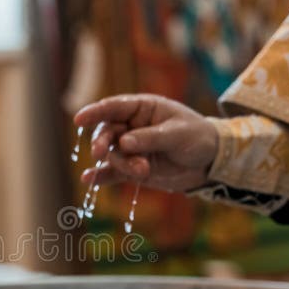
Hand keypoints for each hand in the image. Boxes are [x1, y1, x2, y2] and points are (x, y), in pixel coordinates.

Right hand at [74, 94, 218, 192]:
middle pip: (107, 133)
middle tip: (101, 154)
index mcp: (141, 109)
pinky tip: (88, 180)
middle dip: (103, 143)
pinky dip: (101, 177)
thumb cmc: (196, 136)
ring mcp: (130, 149)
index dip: (95, 112)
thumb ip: (150, 138)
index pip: (113, 107)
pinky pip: (113, 173)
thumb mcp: (177, 134)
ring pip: (113, 156)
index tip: (79, 119)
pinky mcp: (132, 169)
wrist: (210, 161)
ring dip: (122, 164)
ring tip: (143, 171)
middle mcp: (130, 127)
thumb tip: (123, 143)